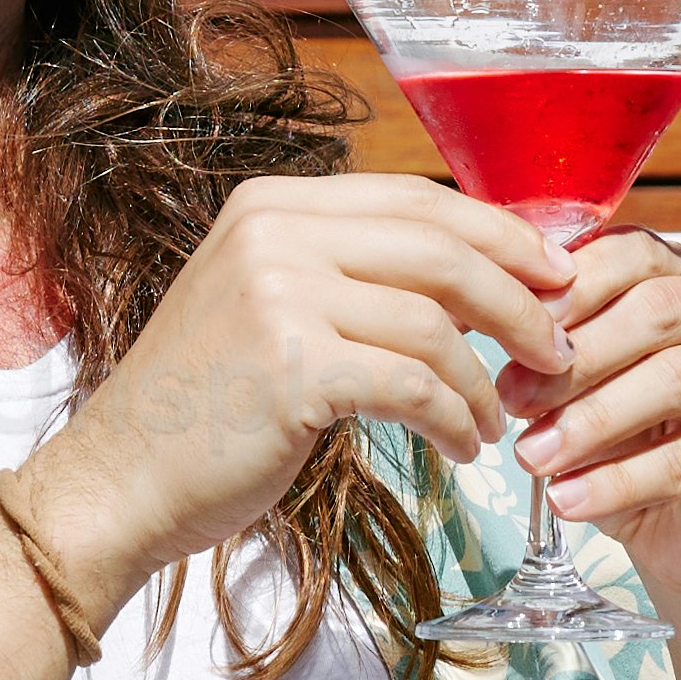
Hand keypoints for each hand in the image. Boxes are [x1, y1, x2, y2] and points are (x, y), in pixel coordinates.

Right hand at [19, 167, 570, 598]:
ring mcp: (279, 297)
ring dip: (484, 380)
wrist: (120, 480)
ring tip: (497, 420)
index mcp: (271, 206)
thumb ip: (345, 275)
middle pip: (440, 249)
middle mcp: (273, 235)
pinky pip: (413, 385)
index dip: (499, 234)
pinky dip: (453, 420)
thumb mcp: (266, 307)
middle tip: (560, 347)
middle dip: (519, 300)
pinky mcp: (292, 368)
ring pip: (435, 324)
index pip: (414, 199)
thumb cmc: (202, 409)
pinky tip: (461, 448)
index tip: (554, 273)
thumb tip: (467, 276)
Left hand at [526, 232, 680, 646]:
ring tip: (533, 456)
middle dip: (574, 358)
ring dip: (593, 420)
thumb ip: (550, 351)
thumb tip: (478, 331)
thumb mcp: (581, 387)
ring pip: (675, 380)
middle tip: (511, 400)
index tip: (503, 331)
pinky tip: (570, 500)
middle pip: (654, 313)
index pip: (626, 256)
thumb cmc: (630, 445)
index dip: (564, 292)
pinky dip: (620, 481)